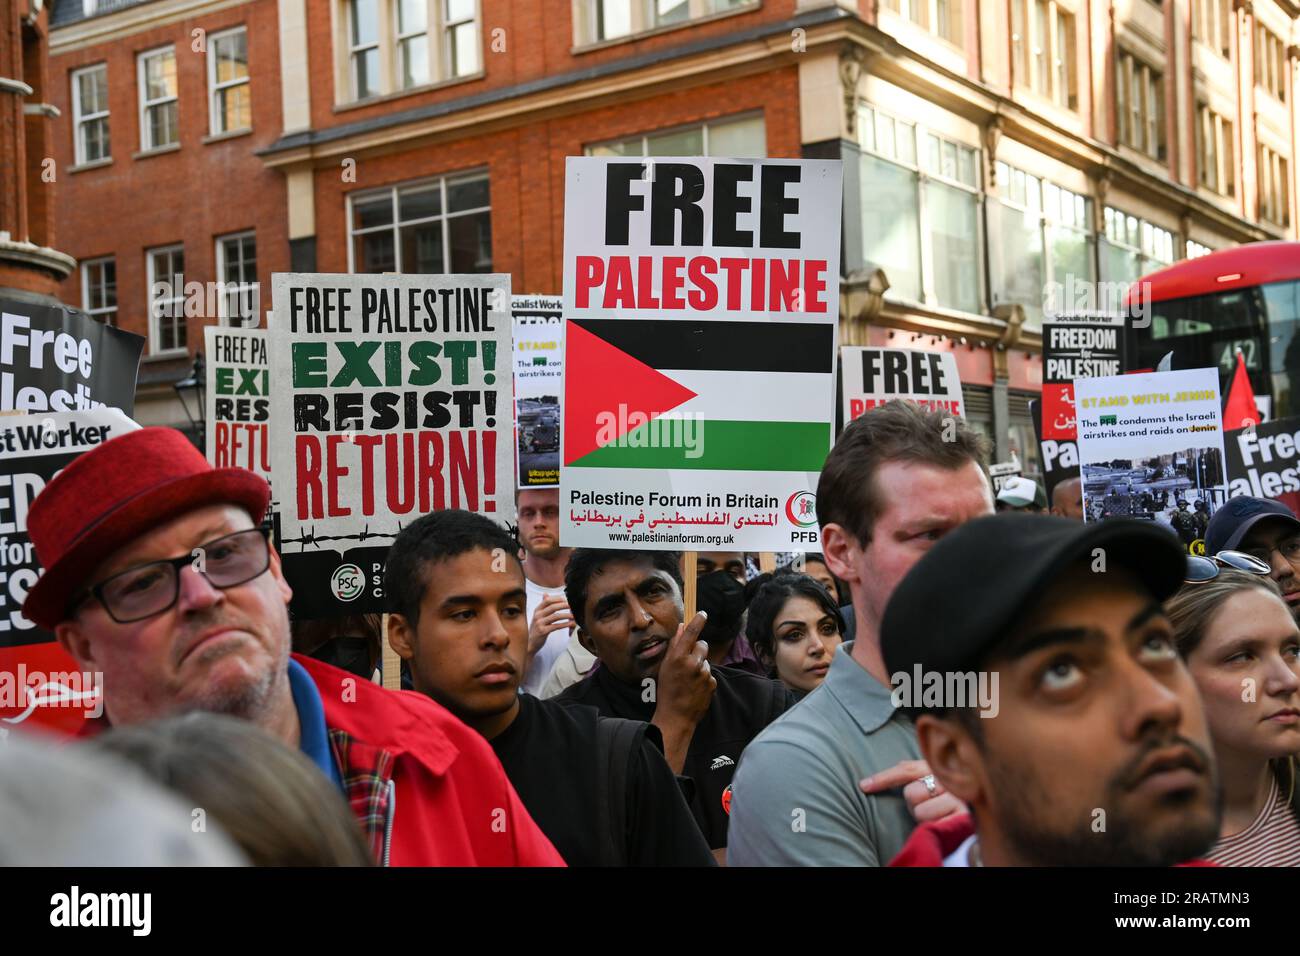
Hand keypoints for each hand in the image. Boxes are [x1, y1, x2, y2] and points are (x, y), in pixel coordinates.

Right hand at [527, 595, 574, 657]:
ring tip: (574, 616)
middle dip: (564, 605)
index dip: (558, 599)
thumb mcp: (538, 616)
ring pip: (556, 616)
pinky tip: (571, 624)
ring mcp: (539, 623)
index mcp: (537, 610)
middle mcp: (537, 615)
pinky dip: (565, 624)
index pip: (547, 600)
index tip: (567, 600)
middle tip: (573, 606)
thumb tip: (546, 593)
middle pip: (553, 607)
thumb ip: (543, 606)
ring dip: (567, 615)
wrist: (530, 643)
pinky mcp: (543, 631)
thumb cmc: (536, 628)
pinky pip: (556, 626)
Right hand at [652, 611, 716, 729]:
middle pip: (702, 645)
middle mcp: (693, 663)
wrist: (676, 716)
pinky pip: (709, 674)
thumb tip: (682, 627)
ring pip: (706, 661)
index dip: (698, 621)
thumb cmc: (667, 691)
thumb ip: (675, 646)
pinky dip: (704, 678)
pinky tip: (695, 688)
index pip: (691, 633)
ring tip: (689, 680)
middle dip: (698, 650)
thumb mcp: (665, 667)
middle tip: (688, 662)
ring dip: (700, 666)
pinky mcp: (712, 683)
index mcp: (678, 658)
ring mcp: (704, 674)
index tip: (703, 613)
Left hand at [859, 759, 965, 823]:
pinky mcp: (963, 814)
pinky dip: (934, 825)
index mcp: (940, 766)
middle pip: (910, 792)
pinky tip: (946, 822)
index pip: (907, 770)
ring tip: (940, 816)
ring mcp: (957, 795)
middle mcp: (949, 776)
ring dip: (925, 817)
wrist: (988, 814)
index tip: (863, 786)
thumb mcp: (936, 781)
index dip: (883, 778)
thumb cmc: (954, 798)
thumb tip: (900, 764)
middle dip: (915, 804)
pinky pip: (931, 821)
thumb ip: (919, 771)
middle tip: (931, 807)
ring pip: (919, 809)